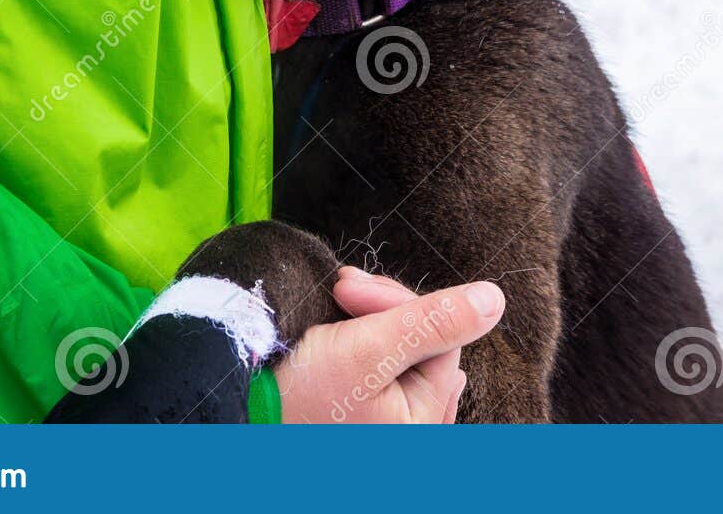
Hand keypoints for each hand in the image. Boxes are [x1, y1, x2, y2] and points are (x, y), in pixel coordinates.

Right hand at [275, 268, 503, 422]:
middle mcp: (408, 436)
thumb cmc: (293, 392)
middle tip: (341, 287)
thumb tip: (496, 299)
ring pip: (401, 358)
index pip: (439, 339)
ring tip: (334, 309)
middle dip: (385, 311)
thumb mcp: (369, 348)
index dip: (398, 301)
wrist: (225, 412)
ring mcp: (383, 433)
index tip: (346, 285)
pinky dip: (368, 349)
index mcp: (421, 427)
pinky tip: (353, 332)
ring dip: (372, 324)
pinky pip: (385, 380)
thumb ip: (436, 321)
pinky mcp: (357, 426)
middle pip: (423, 349)